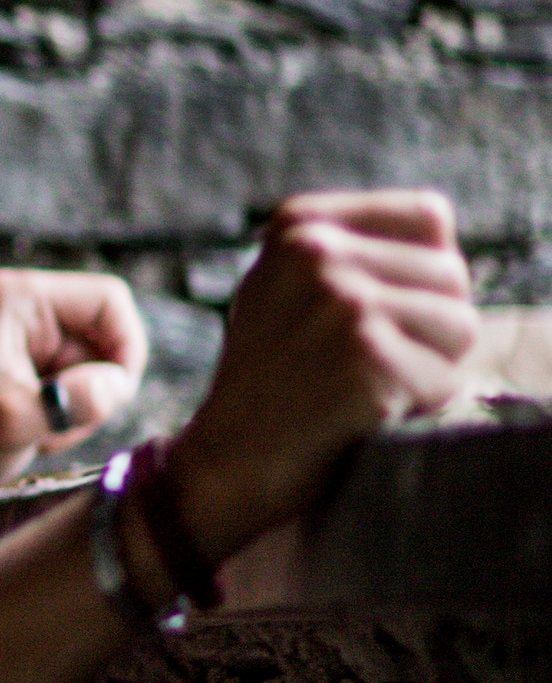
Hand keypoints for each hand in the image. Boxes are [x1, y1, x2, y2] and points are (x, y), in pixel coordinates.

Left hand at [0, 267, 145, 505]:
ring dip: (80, 407)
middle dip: (95, 387)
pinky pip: (73, 383)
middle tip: (61, 426)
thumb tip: (116, 385)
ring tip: (38, 433)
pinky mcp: (23, 364)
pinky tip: (32, 434)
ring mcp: (23, 335)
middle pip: (105, 336)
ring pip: (93, 366)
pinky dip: (65, 414)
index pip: (110, 301)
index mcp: (18, 298)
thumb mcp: (13, 422)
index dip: (125, 350)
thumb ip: (71, 401)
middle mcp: (22, 306)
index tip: (111, 397)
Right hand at [172, 191, 477, 561]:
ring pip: (460, 325)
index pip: (429, 217)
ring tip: (366, 387)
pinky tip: (365, 415)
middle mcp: (319, 251)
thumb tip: (442, 248)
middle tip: (369, 364)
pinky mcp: (368, 358)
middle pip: (451, 274)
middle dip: (429, 327)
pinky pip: (447, 380)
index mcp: (300, 224)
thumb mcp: (286, 287)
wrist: (222, 465)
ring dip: (430, 369)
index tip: (381, 314)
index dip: (424, 273)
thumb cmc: (268, 381)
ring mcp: (344, 303)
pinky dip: (419, 409)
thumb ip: (351, 252)